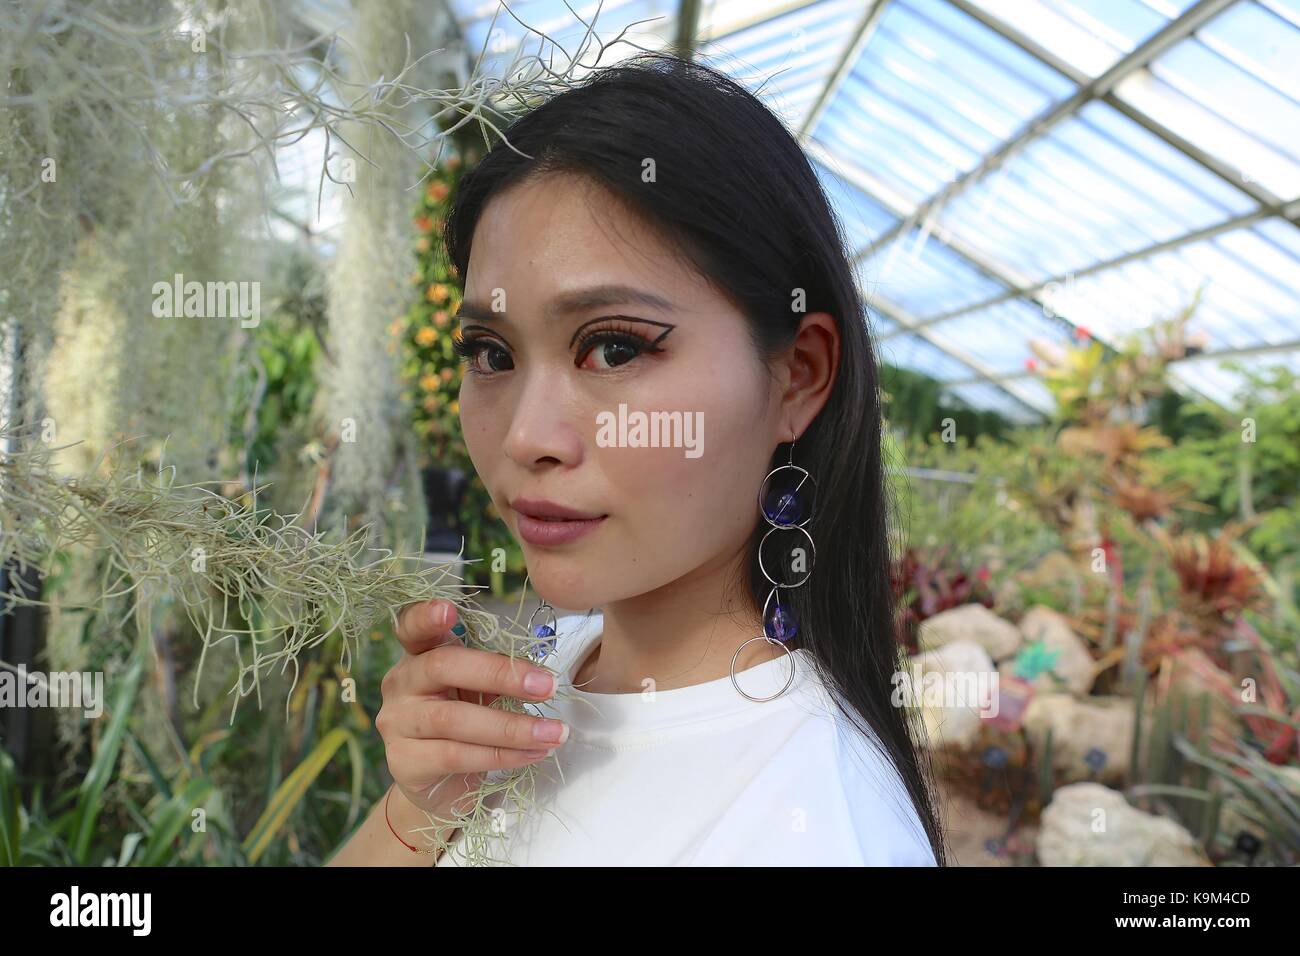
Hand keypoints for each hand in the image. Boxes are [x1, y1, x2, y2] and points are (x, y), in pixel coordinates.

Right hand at [376, 598, 566, 823]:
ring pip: (453, 719)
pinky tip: (532, 754)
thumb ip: (495, 673)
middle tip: (548, 686)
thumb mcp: (480, 690)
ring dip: (512, 727)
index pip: (412, 628)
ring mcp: (397, 723)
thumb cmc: (468, 724)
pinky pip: (455, 756)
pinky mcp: (404, 762)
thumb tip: (541, 673)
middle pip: (442, 666)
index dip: (425, 616)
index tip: (448, 609)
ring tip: (554, 733)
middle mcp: (401, 683)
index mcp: (419, 654)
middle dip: (501, 674)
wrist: (443, 786)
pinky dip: (501, 755)